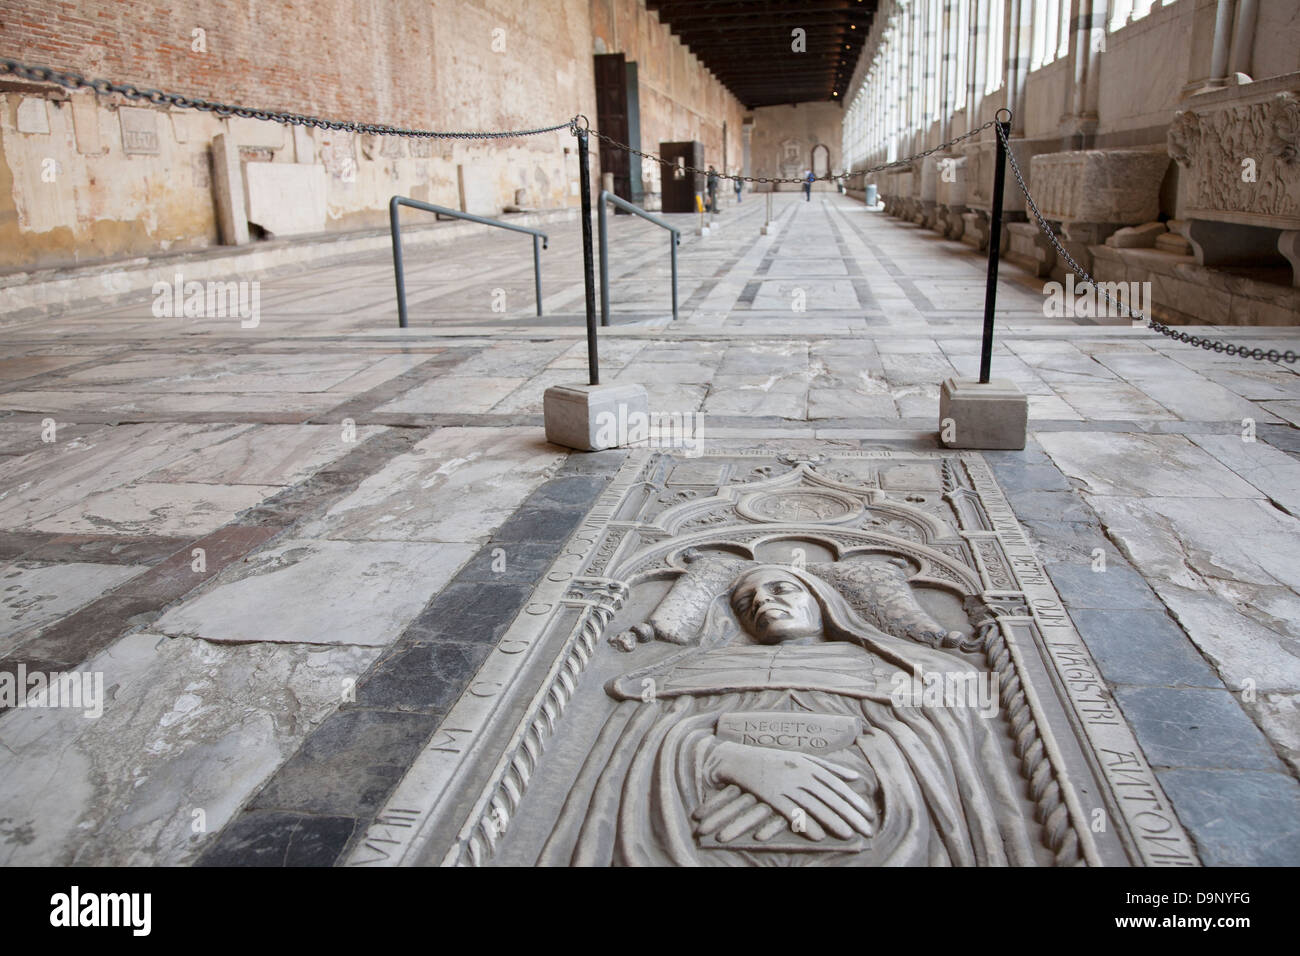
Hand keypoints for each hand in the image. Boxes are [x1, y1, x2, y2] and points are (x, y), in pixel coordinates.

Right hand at [695, 741, 875, 842]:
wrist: (739, 759)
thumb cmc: (774, 759)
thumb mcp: (802, 757)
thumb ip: (829, 767)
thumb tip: (854, 777)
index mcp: (809, 764)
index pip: (837, 785)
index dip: (854, 800)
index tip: (869, 814)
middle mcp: (800, 773)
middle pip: (830, 796)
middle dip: (850, 814)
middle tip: (866, 829)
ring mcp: (786, 784)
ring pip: (814, 805)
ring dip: (833, 821)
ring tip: (849, 835)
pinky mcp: (771, 795)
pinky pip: (791, 812)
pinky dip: (805, 823)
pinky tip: (819, 835)